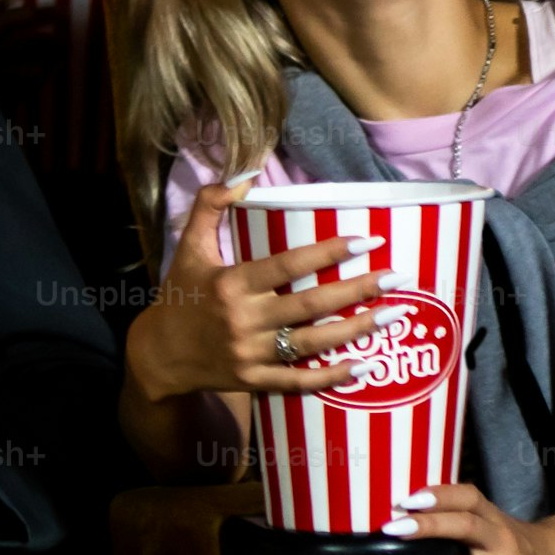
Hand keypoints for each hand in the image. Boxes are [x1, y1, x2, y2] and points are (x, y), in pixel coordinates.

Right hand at [125, 180, 408, 400]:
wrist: (156, 354)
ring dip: (357, 330)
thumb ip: (210, 206)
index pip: (287, 266)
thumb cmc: (178, 295)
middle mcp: (242, 320)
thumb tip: (245, 173)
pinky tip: (364, 367)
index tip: (367, 239)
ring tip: (395, 314)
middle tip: (398, 277)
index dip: (329, 252)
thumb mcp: (187, 247)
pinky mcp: (252, 379)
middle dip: (358, 290)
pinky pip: (297, 381)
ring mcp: (249, 353)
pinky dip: (331, 378)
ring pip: (312, 343)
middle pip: (310, 305)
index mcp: (230, 284)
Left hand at [385, 484, 554, 554]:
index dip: (440, 496)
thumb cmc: (512, 545)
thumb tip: (400, 516)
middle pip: (469, 527)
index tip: (405, 500)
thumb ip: (459, 518)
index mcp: (494, 520)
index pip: (469, 499)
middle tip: (394, 529)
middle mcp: (504, 543)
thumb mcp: (493, 524)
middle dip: (432, 526)